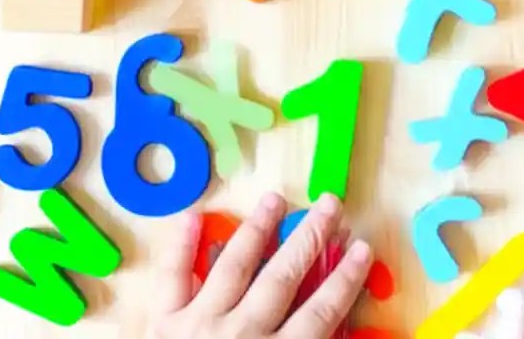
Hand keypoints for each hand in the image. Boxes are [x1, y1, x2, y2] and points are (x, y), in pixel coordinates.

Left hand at [147, 192, 372, 338]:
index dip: (344, 280)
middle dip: (309, 239)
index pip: (320, 313)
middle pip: (283, 278)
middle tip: (329, 204)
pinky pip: (172, 276)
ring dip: (257, 230)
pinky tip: (196, 215)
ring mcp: (198, 324)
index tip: (362, 248)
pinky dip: (181, 244)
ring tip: (275, 198)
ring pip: (235, 266)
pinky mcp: (161, 323)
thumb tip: (336, 337)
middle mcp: (241, 334)